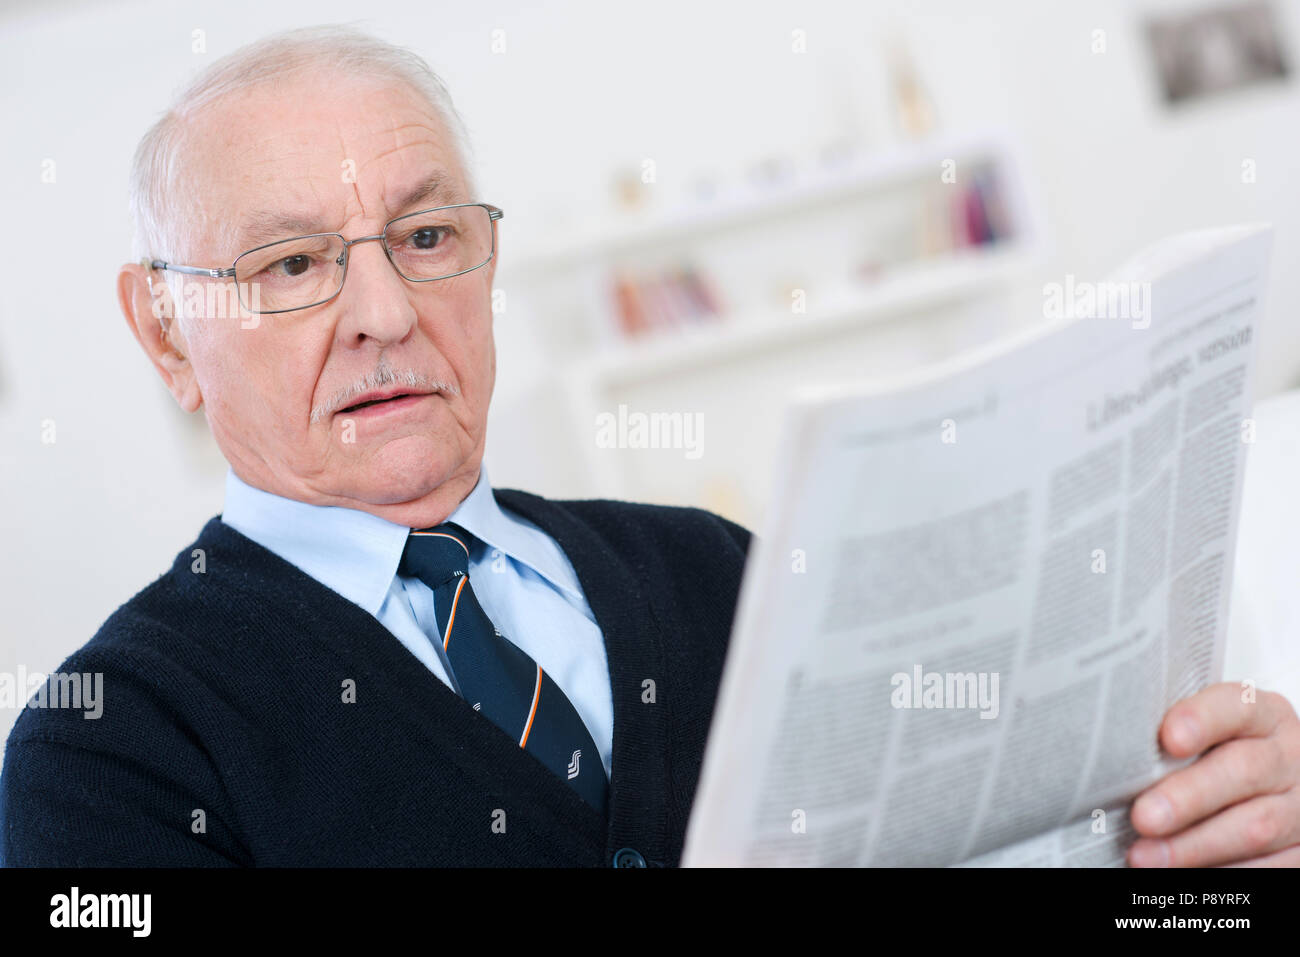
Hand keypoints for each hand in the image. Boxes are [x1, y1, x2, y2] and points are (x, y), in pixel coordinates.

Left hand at [1127, 682, 1299, 866]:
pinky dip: (1220, 872)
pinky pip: (1270, 866)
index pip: (1235, 707)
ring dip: (1194, 846)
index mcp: (1262, 715)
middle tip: (1143, 817)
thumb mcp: (1203, 732)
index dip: (1202, 721)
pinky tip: (1179, 874)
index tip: (1167, 739)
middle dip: (1188, 797)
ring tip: (1144, 856)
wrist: (1269, 784)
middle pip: (1243, 771)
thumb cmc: (1217, 752)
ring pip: (1255, 826)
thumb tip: (1114, 754)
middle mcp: (1287, 756)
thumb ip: (1170, 735)